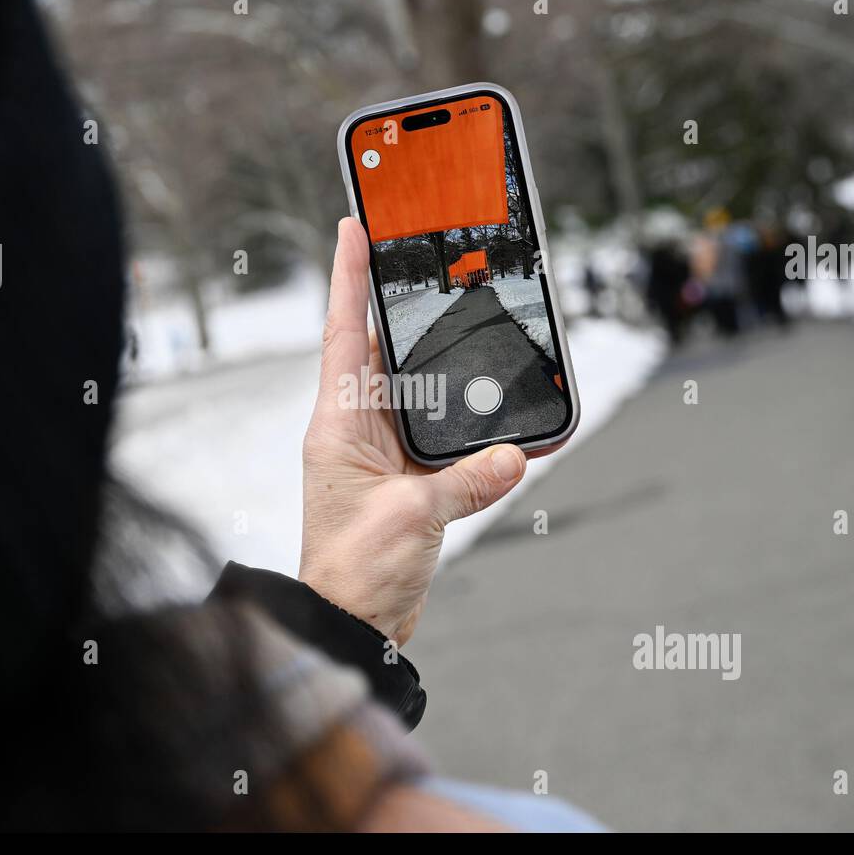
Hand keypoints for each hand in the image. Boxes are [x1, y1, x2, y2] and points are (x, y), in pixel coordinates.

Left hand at [299, 218, 527, 646]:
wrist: (353, 627)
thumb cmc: (356, 573)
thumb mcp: (413, 518)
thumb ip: (465, 481)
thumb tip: (513, 455)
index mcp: (339, 426)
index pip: (341, 333)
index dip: (347, 278)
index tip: (353, 227)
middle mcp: (357, 432)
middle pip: (384, 352)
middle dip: (406, 309)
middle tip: (431, 263)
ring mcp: (381, 456)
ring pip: (418, 392)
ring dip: (446, 368)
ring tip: (477, 327)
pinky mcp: (406, 481)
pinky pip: (442, 437)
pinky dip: (471, 426)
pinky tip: (502, 419)